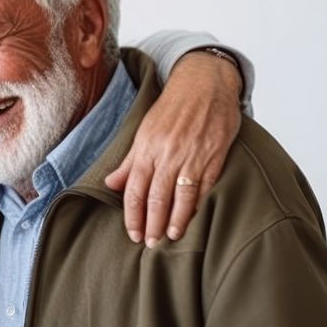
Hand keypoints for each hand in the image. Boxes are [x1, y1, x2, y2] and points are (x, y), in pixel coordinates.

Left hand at [105, 51, 242, 247]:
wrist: (205, 83)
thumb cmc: (173, 107)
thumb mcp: (144, 130)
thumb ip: (130, 161)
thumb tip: (111, 184)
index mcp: (147, 148)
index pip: (135, 189)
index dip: (133, 214)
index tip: (133, 232)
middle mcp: (168, 154)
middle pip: (156, 197)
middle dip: (151, 223)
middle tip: (149, 243)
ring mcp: (193, 156)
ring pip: (181, 197)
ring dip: (175, 220)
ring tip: (170, 236)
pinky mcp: (215, 156)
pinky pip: (205, 186)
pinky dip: (198, 205)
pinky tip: (193, 218)